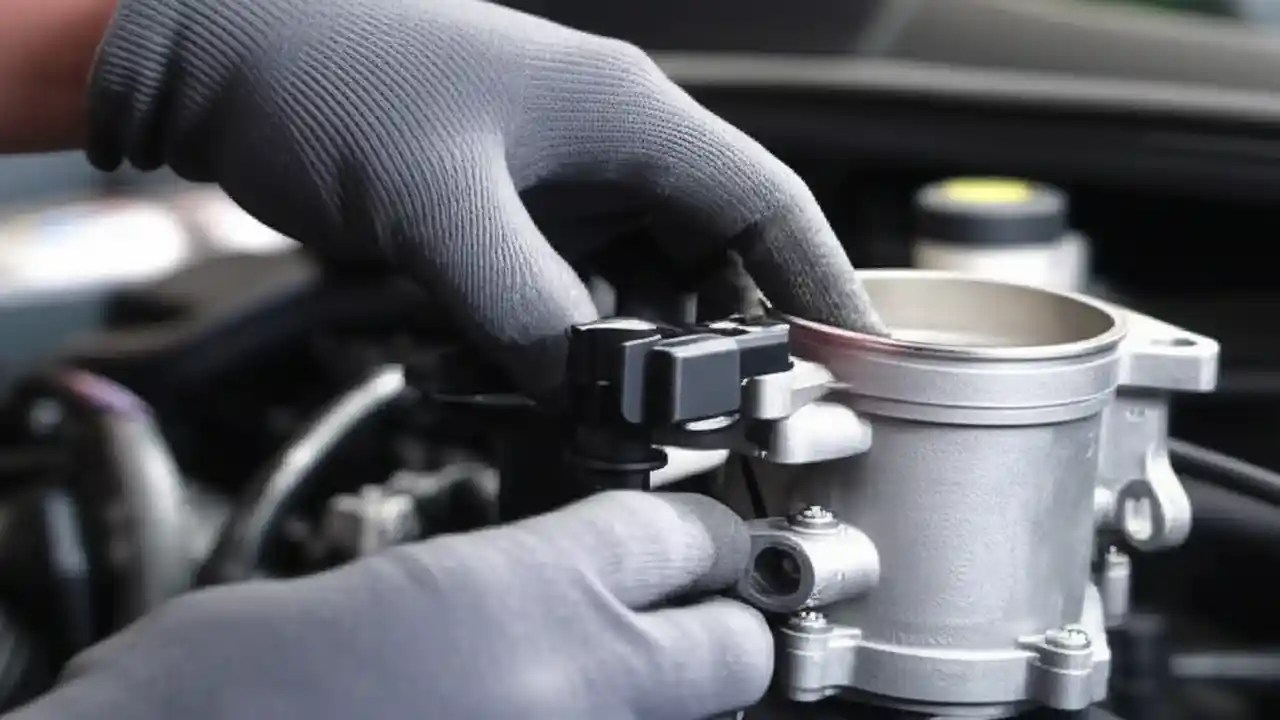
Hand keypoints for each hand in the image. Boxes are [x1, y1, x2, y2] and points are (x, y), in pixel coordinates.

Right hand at [10, 492, 769, 719]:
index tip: (697, 537)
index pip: (689, 531)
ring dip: (662, 698)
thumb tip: (576, 581)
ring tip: (587, 680)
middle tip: (682, 617)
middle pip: (739, 648)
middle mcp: (577, 689)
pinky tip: (535, 714)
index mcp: (532, 592)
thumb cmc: (234, 682)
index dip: (697, 529)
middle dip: (722, 627)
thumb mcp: (396, 584)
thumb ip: (517, 578)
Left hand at [87, 0, 884, 394]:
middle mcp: (606, 148)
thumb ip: (525, 312)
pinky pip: (563, 294)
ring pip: (633, 289)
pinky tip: (529, 379)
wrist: (221, 53)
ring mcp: (554, 183)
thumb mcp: (440, 206)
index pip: (769, 206)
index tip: (855, 360)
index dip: (822, 288)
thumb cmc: (330, 73)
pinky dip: (559, 343)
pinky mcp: (503, 215)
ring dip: (624, 354)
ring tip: (603, 412)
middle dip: (712, 347)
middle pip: (708, 262)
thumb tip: (589, 395)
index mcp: (627, 116)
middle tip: (705, 420)